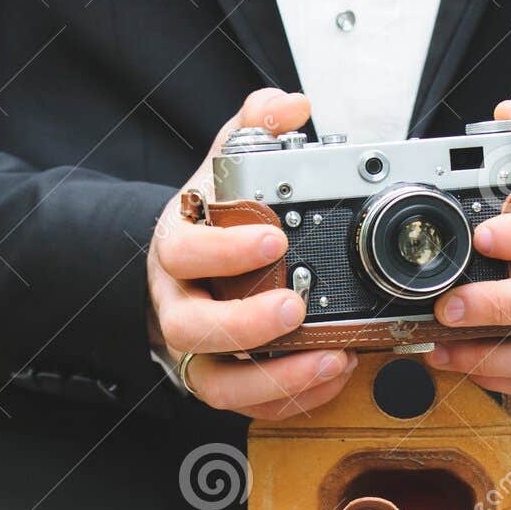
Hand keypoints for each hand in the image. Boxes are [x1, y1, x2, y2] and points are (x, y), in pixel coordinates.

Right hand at [148, 89, 356, 418]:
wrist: (187, 266)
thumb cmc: (211, 221)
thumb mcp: (225, 164)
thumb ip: (255, 126)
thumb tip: (290, 105)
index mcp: (177, 247)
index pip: (185, 252)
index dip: (225, 251)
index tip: (274, 240)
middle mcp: (179, 303)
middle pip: (192, 329)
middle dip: (246, 325)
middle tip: (295, 309)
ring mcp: (198, 349)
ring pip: (217, 382)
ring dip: (276, 378)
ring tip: (332, 361)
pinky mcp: (223, 379)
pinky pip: (249, 404)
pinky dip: (291, 398)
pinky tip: (332, 376)